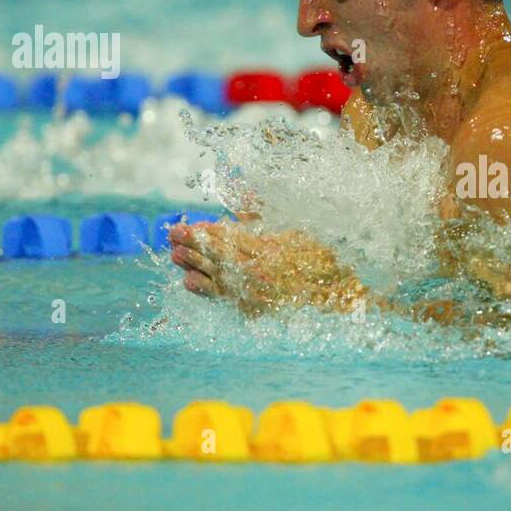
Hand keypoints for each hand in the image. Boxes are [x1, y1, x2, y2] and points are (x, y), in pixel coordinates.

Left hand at [169, 221, 365, 313]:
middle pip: (218, 255)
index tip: (189, 224)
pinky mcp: (254, 308)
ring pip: (216, 276)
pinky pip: (224, 297)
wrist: (338, 292)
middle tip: (172, 234)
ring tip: (174, 255)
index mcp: (268, 250)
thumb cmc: (319, 256)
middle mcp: (258, 272)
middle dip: (193, 244)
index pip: (229, 238)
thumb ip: (264, 217)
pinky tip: (188, 281)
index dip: (206, 231)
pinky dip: (205, 289)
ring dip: (193, 265)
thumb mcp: (295, 229)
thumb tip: (239, 202)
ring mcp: (254, 292)